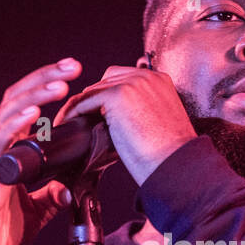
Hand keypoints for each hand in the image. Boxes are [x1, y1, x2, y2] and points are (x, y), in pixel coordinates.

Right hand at [0, 58, 82, 244]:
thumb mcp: (36, 211)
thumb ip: (50, 196)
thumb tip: (69, 189)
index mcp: (11, 152)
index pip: (27, 106)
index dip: (46, 86)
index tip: (74, 72)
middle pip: (19, 101)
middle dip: (45, 79)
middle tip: (73, 65)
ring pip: (9, 116)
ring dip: (35, 96)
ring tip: (60, 84)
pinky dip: (16, 126)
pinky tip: (33, 114)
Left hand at [54, 66, 196, 186]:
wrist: (176, 167)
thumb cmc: (169, 156)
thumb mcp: (157, 124)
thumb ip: (139, 112)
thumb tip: (110, 119)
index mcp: (160, 81)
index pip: (122, 79)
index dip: (105, 97)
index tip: (93, 115)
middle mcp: (147, 76)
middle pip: (105, 80)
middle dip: (92, 100)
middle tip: (78, 121)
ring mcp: (133, 83)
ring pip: (93, 90)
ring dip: (80, 108)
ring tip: (69, 125)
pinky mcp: (119, 95)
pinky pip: (85, 101)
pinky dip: (73, 114)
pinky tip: (68, 127)